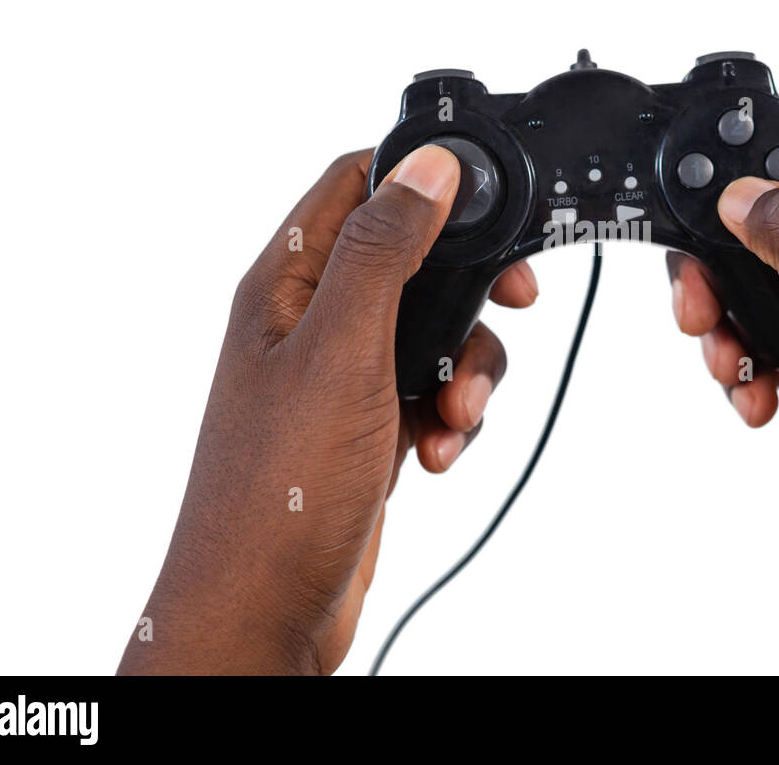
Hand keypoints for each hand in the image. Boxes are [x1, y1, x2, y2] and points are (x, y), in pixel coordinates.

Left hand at [118, 145, 537, 674]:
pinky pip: (431, 391)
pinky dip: (451, 416)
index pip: (355, 183)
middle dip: (469, 287)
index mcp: (288, 284)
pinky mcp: (368, 424)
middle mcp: (312, 322)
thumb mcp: (343, 352)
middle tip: (514, 301)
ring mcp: (342, 376)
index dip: (422, 179)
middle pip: (413, 258)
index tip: (486, 201)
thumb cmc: (280, 491)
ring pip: (433, 330)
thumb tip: (425, 168)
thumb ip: (383, 253)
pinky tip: (438, 451)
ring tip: (455, 416)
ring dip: (466, 368)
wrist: (265, 610)